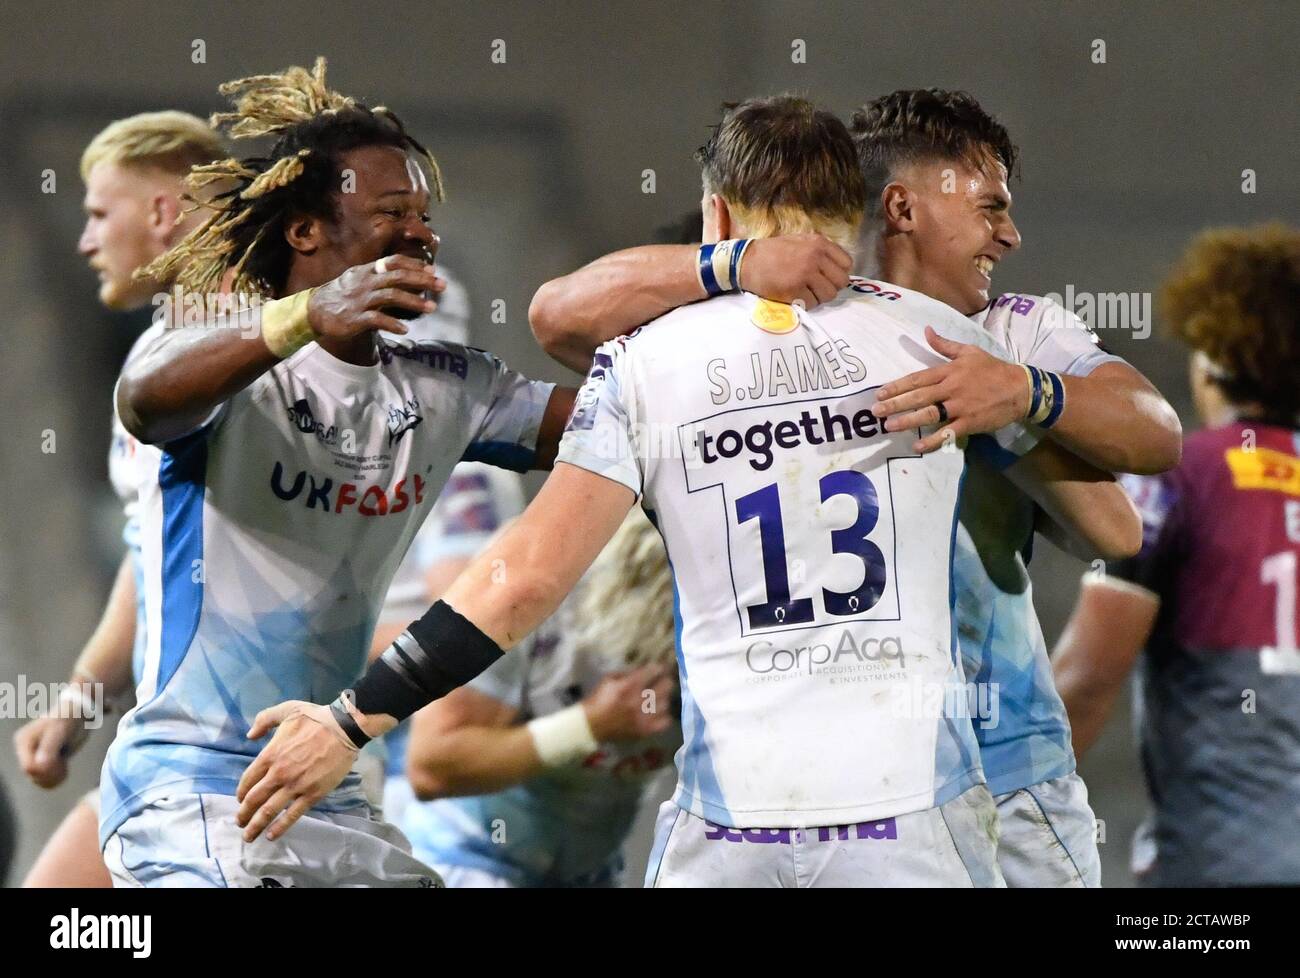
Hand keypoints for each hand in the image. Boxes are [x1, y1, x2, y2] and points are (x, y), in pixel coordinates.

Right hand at [13, 714, 85, 788]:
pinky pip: (43, 779)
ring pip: (37, 779)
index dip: (45, 770)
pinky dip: (54, 779)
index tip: (61, 763)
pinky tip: (64, 770)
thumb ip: (49, 748)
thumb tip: (38, 766)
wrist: (78, 714)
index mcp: (24, 741)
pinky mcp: (42, 762)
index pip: (28, 767)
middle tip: (64, 766)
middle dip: (50, 774)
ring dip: (52, 778)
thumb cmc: (68, 719)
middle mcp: (25, 750)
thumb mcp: (60, 731)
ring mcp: (33, 757)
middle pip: (32, 775)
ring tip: (64, 767)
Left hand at [235, 701, 360, 841]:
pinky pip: (293, 814)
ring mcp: (296, 785)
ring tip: (249, 835)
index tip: (240, 800)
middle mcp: (279, 773)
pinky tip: (271, 835)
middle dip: (244, 813)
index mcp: (270, 755)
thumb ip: (264, 720)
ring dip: (256, 825)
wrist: (344, 728)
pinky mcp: (312, 794)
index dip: (241, 792)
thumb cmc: (315, 718)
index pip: (248, 779)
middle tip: (240, 822)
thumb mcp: (287, 710)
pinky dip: (280, 827)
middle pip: (254, 799)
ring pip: (269, 810)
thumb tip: (249, 735)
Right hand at [306, 255, 444, 341]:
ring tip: (432, 308)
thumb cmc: (341, 295)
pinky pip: (377, 320)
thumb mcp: (357, 278)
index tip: (432, 270)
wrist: (314, 311)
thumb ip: (379, 276)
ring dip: (414, 302)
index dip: (414, 265)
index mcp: (367, 271)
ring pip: (391, 297)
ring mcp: (361, 300)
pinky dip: (392, 324)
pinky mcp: (356, 318)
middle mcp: (365, 282)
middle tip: (442, 285)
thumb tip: (405, 275)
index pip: (393, 262)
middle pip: (397, 277)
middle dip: (422, 280)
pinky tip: (405, 329)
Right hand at [582, 664, 675, 741]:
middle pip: (666, 686)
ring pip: (666, 703)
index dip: (659, 668)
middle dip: (666, 681)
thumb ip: (627, 673)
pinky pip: (665, 721)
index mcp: (629, 685)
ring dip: (663, 699)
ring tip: (659, 698)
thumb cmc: (599, 700)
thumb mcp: (609, 679)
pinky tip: (658, 714)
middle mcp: (640, 700)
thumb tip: (643, 669)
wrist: (591, 725)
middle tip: (663, 681)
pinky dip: (663, 716)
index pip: (654, 671)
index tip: (659, 669)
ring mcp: (644, 717)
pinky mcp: (645, 730)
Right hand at [741, 234, 852, 308]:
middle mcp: (815, 257)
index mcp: (819, 243)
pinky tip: (795, 296)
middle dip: (830, 287)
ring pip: (829, 295)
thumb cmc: (772, 252)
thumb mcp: (800, 241)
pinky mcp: (795, 290)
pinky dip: (805, 303)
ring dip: (818, 297)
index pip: (847, 263)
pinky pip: (812, 304)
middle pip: (841, 281)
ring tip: (805, 292)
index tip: (828, 277)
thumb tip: (837, 266)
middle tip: (817, 288)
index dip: (838, 273)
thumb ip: (819, 250)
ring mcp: (805, 274)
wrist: (746, 261)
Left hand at [873, 326, 1030, 453]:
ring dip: (908, 421)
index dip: (897, 386)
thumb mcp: (969, 351)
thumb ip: (945, 344)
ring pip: (929, 414)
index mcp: (949, 371)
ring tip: (889, 426)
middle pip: (918, 396)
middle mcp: (951, 388)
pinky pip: (948, 433)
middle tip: (875, 411)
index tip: (880, 393)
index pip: (917, 378)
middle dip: (895, 404)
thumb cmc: (993, 369)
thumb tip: (926, 330)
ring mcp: (960, 406)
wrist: (1020, 388)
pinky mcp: (970, 422)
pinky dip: (933, 440)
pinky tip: (918, 446)